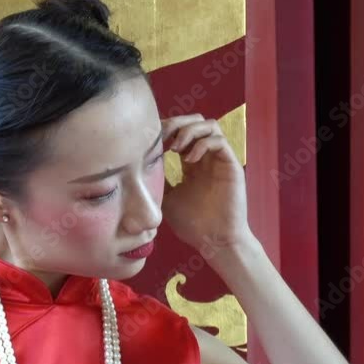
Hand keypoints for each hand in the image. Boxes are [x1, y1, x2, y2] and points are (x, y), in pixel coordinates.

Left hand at [161, 115, 251, 255]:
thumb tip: (133, 168)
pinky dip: (202, 144)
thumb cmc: (191, 223)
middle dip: (176, 123)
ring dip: (189, 130)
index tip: (148, 139)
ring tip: (174, 148)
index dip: (165, 129)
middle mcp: (206, 158)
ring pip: (209, 125)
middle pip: (196, 121)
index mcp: (191, 163)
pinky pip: (219, 141)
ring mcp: (219, 160)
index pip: (180, 132)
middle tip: (161, 137)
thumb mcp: (164, 198)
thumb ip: (155, 180)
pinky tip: (188, 160)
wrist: (214, 241)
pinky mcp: (231, 166)